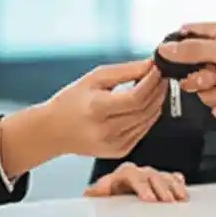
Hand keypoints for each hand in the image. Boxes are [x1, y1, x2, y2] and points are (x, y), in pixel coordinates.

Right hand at [44, 59, 165, 158]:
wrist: (54, 131)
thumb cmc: (72, 101)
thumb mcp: (94, 78)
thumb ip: (125, 71)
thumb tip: (150, 64)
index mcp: (97, 109)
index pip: (136, 97)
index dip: (152, 82)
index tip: (158, 69)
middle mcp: (106, 131)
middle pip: (145, 110)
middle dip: (158, 91)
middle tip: (162, 76)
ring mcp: (114, 145)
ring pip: (148, 121)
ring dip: (157, 103)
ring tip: (157, 87)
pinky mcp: (119, 151)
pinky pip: (143, 131)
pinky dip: (149, 116)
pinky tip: (147, 104)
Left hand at [83, 162, 188, 202]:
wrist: (108, 202)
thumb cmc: (103, 201)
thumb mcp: (96, 197)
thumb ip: (94, 193)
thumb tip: (92, 191)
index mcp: (120, 175)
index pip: (132, 174)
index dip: (142, 185)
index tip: (150, 199)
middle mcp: (136, 174)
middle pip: (151, 175)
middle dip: (161, 188)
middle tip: (168, 202)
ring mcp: (149, 178)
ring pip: (163, 177)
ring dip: (173, 187)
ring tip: (181, 200)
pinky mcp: (158, 184)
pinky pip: (171, 179)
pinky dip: (178, 184)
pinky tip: (183, 192)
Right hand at [158, 22, 215, 126]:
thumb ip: (193, 50)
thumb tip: (165, 48)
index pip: (190, 34)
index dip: (176, 47)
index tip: (169, 60)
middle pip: (191, 66)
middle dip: (197, 77)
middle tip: (212, 78)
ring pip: (201, 89)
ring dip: (213, 95)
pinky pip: (214, 106)